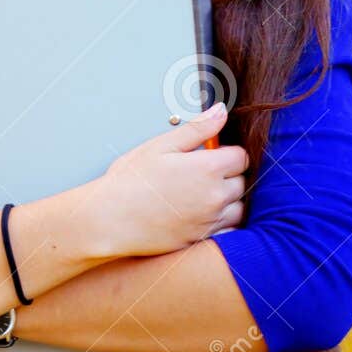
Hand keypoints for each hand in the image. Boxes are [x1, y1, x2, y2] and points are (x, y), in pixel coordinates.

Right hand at [82, 104, 247, 259]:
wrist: (110, 220)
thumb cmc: (129, 182)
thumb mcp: (160, 146)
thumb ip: (196, 129)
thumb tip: (221, 112)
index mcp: (207, 168)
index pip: (241, 156)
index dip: (226, 152)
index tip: (209, 154)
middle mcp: (215, 196)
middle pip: (241, 181)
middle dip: (227, 175)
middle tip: (198, 173)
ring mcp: (210, 220)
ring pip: (238, 208)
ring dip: (227, 200)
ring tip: (198, 194)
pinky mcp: (202, 239)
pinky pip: (227, 230)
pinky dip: (220, 222)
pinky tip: (198, 215)